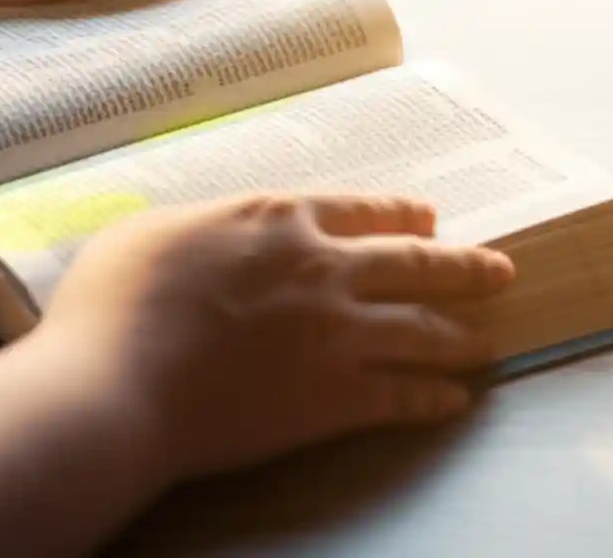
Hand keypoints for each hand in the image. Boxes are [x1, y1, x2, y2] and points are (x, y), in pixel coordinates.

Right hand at [41, 194, 515, 483]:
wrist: (114, 387)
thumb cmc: (112, 307)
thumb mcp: (150, 232)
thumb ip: (202, 225)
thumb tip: (213, 229)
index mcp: (280, 219)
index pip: (364, 210)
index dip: (403, 215)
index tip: (428, 217)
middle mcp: (325, 268)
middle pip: (416, 262)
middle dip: (464, 267)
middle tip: (500, 271)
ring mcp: (338, 334)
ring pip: (424, 329)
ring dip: (462, 336)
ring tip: (489, 344)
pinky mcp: (336, 397)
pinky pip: (403, 396)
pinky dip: (434, 399)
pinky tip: (454, 402)